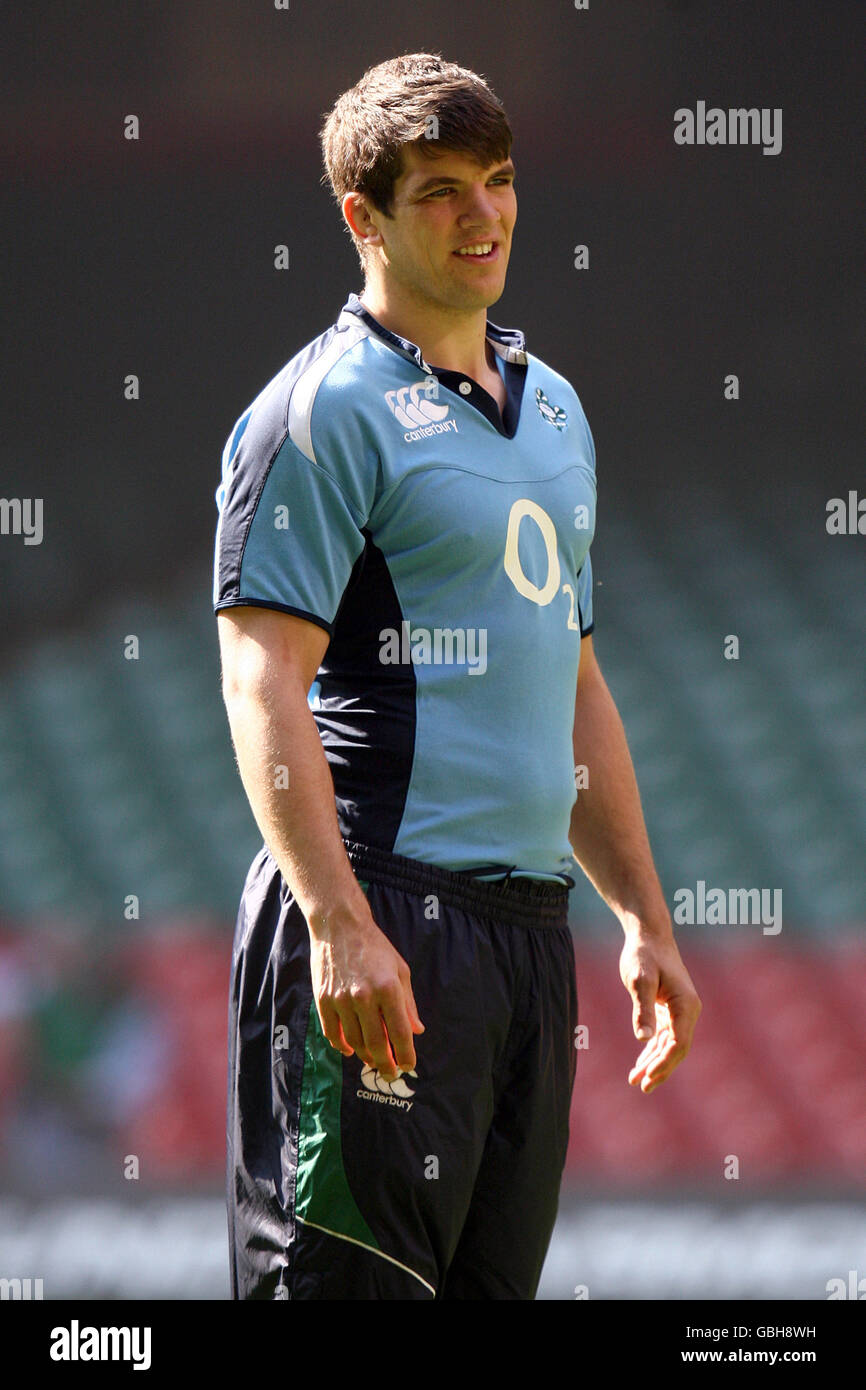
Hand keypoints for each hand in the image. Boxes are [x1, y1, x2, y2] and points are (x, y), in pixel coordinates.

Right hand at [308, 912, 424, 1081]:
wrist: (340, 926)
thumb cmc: (375, 947)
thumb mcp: (400, 970)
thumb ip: (408, 1003)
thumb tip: (417, 1030)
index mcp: (388, 988)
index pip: (400, 1032)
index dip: (406, 1055)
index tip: (408, 1066)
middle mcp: (364, 996)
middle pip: (376, 1044)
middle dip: (386, 1064)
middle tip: (391, 1073)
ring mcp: (341, 999)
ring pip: (354, 1041)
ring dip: (365, 1056)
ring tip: (373, 1061)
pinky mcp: (323, 999)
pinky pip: (332, 1033)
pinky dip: (341, 1046)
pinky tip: (350, 1049)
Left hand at [619, 928, 700, 1092]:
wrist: (649, 935)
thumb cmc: (643, 955)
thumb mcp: (639, 980)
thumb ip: (642, 1009)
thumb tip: (643, 1039)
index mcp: (686, 1005)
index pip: (678, 1043)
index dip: (664, 1064)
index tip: (647, 1078)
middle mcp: (689, 1010)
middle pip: (677, 1049)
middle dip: (660, 1069)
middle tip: (642, 1087)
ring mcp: (681, 1011)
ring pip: (670, 1045)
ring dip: (654, 1063)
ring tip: (636, 1082)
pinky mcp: (670, 1009)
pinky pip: (664, 1036)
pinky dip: (653, 1051)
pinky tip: (640, 1065)